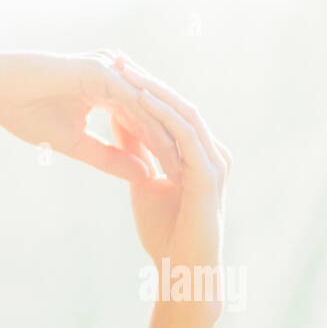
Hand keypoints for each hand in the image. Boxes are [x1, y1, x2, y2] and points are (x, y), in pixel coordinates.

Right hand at [0, 50, 181, 182]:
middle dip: (174, 146)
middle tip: (194, 177)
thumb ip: (110, 158)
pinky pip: (135, 104)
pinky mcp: (104, 71)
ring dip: (169, 139)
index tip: (177, 179)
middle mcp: (117, 75)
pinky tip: (165, 151)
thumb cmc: (25, 112)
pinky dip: (151, 128)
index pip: (145, 122)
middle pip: (155, 114)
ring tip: (186, 168)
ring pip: (150, 109)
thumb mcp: (75, 144)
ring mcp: (112, 69)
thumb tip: (144, 175)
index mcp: (110, 88)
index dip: (162, 150)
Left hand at [106, 53, 230, 318]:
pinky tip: (142, 99)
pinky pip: (185, 135)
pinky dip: (164, 116)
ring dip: (154, 92)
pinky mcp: (210, 174)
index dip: (141, 89)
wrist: (180, 268)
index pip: (168, 111)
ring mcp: (214, 160)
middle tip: (117, 58)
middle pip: (177, 105)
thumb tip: (116, 118)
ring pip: (183, 114)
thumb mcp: (142, 180)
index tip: (112, 71)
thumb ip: (135, 150)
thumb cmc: (164, 232)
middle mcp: (211, 150)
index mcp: (197, 152)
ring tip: (127, 72)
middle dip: (147, 81)